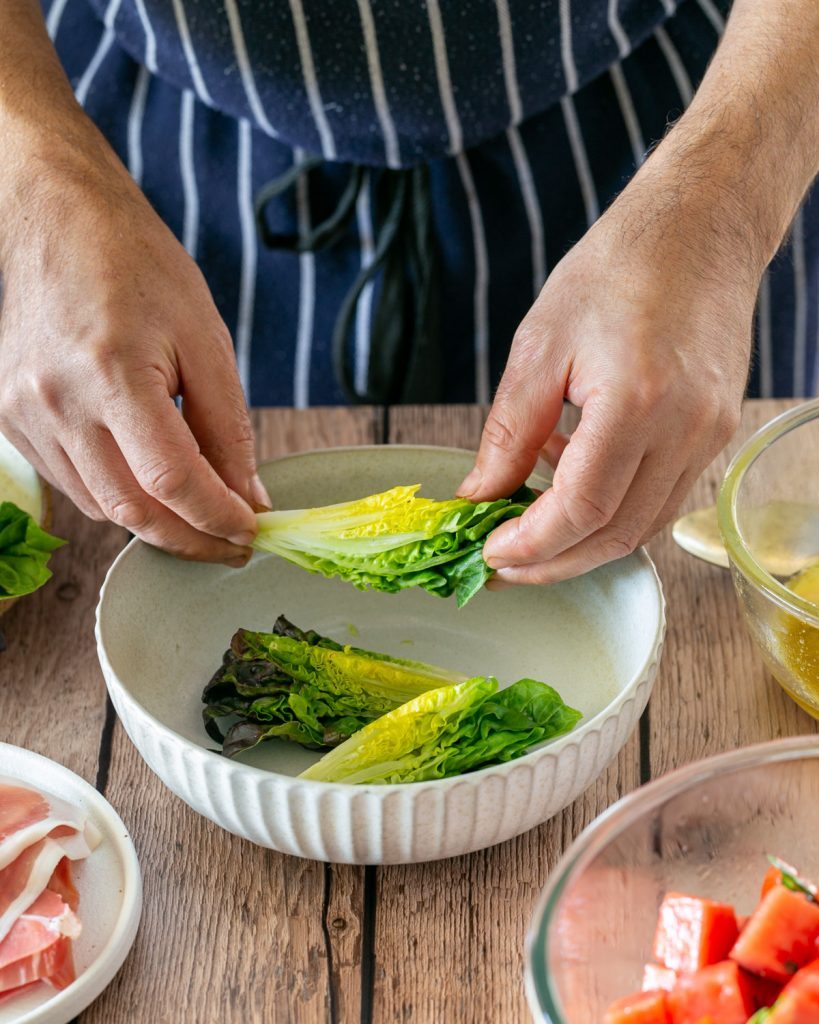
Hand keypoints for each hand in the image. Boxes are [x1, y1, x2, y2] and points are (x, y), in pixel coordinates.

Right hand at [0, 110, 268, 563]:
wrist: (57, 220)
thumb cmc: (137, 266)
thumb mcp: (205, 338)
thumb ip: (228, 426)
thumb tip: (246, 496)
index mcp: (112, 372)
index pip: (171, 481)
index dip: (217, 518)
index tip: (252, 530)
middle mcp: (56, 401)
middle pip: (131, 510)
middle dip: (191, 539)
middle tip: (233, 545)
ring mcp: (23, 414)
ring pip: (99, 507)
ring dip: (156, 524)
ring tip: (201, 514)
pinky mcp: (9, 419)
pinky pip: (72, 485)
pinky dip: (118, 497)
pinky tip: (150, 484)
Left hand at [458, 160, 759, 586]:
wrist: (698, 228)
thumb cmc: (617, 268)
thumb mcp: (539, 345)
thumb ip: (508, 432)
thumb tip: (480, 495)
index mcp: (636, 401)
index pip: (581, 510)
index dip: (532, 545)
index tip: (489, 556)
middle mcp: (685, 429)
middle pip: (616, 535)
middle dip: (553, 562)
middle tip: (503, 566)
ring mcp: (709, 435)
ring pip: (644, 527)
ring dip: (582, 541)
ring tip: (530, 521)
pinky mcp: (716, 432)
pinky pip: (662, 498)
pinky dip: (614, 509)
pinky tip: (574, 481)